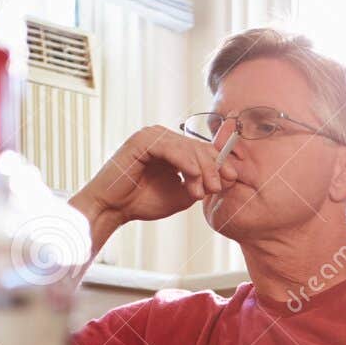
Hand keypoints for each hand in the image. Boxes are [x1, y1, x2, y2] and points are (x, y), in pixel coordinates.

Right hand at [72, 125, 239, 242]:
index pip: (203, 149)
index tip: (232, 178)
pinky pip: (171, 148)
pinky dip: (185, 163)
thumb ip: (202, 183)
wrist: (113, 209)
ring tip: (199, 192)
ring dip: (199, 170)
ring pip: (188, 148)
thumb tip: (227, 177)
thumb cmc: (143, 202)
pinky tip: (192, 177)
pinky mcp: (142, 140)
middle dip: (213, 168)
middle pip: (199, 147)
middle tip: (216, 188)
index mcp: (172, 147)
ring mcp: (152, 136)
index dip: (220, 162)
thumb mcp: (182, 193)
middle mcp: (163, 137)